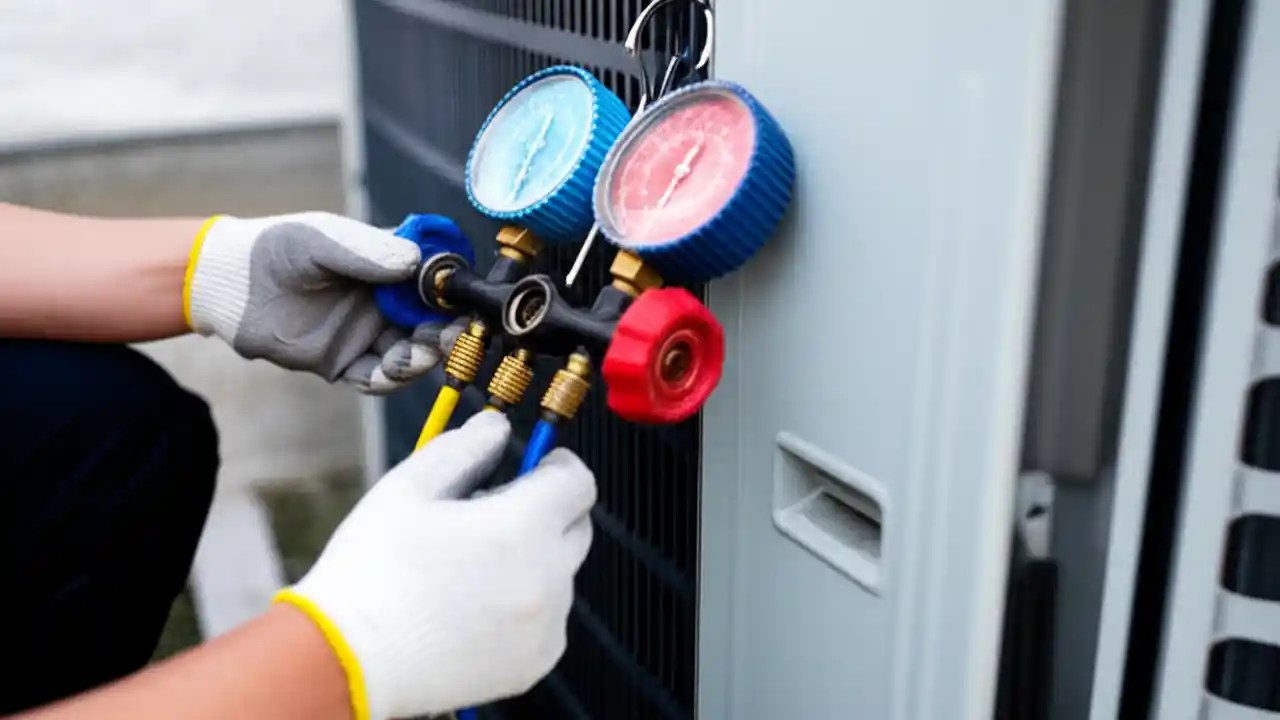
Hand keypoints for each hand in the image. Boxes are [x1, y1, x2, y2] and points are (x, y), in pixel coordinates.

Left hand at [184, 212, 448, 392]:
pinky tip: (391, 370)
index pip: (433, 281)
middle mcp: (383, 303)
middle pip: (430, 322)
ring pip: (409, 353)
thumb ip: (366, 250)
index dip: (450, 291)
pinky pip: (374, 378)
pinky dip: (389, 379)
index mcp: (388, 267)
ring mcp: (365, 334)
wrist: (227, 284)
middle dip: (446, 331)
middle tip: (450, 335)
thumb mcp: (321, 239)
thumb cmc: (275, 248)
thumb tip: (415, 262)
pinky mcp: (342, 363)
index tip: (459, 296)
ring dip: (421, 357)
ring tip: (417, 354)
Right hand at [275, 412, 595, 718]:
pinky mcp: (534, 663)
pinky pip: (548, 620)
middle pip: (577, 527)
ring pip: (560, 575)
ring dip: (534, 561)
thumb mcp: (409, 488)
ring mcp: (545, 627)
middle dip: (547, 512)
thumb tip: (498, 427)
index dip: (557, 466)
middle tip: (493, 517)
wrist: (347, 662)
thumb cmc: (372, 570)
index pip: (578, 482)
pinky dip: (526, 607)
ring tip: (470, 569)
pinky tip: (474, 608)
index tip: (534, 468)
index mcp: (523, 528)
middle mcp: (548, 579)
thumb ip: (464, 447)